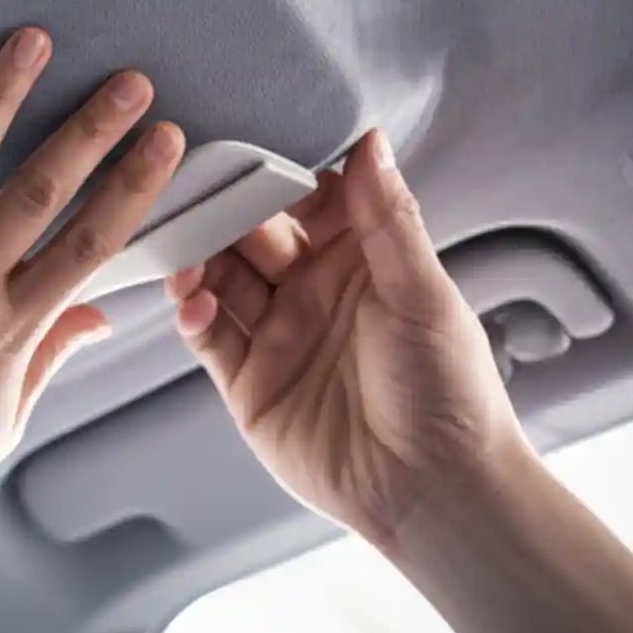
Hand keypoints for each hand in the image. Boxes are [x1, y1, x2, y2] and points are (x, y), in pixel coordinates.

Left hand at [0, 27, 184, 535]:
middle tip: (127, 82)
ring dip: (0, 101)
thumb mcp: (1, 422)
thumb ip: (47, 357)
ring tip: (31, 45)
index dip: (132, 187)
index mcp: (12, 330)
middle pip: (41, 193)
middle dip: (90, 131)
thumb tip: (97, 318)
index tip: (163, 142)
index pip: (90, 244)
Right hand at [166, 130, 523, 544]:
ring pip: (221, 279)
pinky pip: (209, 336)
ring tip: (183, 248)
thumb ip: (387, 217)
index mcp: (361, 260)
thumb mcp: (422, 292)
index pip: (305, 199)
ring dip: (198, 259)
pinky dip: (194, 314)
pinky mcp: (248, 381)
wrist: (431, 490)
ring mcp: (278, 334)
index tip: (245, 153)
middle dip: (222, 212)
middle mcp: (314, 291)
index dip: (274, 175)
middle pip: (253, 234)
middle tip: (195, 193)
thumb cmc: (448, 392)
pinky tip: (195, 301)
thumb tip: (371, 142)